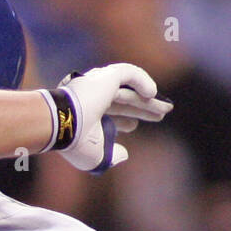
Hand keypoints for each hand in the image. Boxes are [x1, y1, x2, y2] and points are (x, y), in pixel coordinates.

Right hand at [54, 63, 173, 172]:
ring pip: (128, 91)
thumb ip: (111, 156)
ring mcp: (97, 85)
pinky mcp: (106, 76)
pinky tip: (153, 94)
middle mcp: (90, 97)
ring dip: (146, 100)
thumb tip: (125, 154)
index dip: (121, 120)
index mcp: (84, 114)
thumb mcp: (96, 156)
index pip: (106, 114)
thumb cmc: (75, 142)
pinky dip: (142, 81)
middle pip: (121, 102)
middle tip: (159, 115)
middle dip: (140, 109)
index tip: (133, 126)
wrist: (64, 124)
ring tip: (166, 108)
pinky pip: (128, 74)